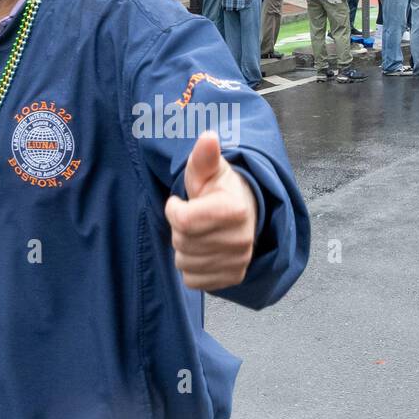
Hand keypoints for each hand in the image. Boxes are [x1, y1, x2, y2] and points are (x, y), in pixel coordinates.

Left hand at [164, 131, 257, 290]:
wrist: (245, 213)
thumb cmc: (219, 190)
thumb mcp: (208, 170)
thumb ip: (204, 157)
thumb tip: (208, 137)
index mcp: (235, 210)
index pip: (184, 221)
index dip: (174, 210)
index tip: (180, 203)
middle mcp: (241, 239)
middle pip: (182, 243)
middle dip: (179, 230)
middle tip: (193, 219)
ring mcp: (239, 261)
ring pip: (185, 264)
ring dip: (184, 249)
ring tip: (198, 234)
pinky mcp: (233, 278)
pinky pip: (193, 281)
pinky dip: (191, 268)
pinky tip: (202, 252)